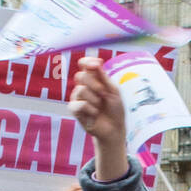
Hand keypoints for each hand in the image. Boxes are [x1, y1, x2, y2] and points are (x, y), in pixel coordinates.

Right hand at [69, 58, 128, 179]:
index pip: (84, 64)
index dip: (87, 62)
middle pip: (81, 76)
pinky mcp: (74, 110)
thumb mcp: (113, 91)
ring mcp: (77, 97)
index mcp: (93, 79)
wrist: (114, 128)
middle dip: (95, 84)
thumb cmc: (115, 109)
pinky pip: (78, 104)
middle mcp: (83, 86)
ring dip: (94, 99)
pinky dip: (89, 109)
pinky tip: (95, 114)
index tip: (97, 64)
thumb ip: (103, 77)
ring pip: (80, 90)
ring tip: (100, 107)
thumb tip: (96, 61)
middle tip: (104, 93)